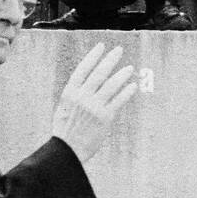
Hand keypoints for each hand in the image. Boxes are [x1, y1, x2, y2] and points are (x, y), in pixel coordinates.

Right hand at [50, 43, 137, 163]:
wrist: (68, 151)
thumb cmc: (65, 131)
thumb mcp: (64, 108)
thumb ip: (75, 95)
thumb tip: (88, 82)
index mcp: (70, 93)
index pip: (83, 68)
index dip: (93, 56)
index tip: (101, 46)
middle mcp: (82, 97)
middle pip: (99, 73)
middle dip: (110, 59)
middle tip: (119, 50)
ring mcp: (94, 107)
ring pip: (111, 85)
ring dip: (122, 74)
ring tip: (130, 67)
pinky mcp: (105, 118)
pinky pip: (119, 101)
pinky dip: (126, 92)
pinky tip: (132, 86)